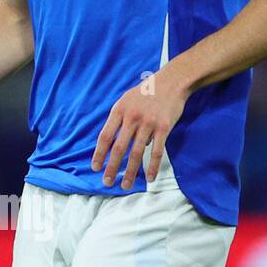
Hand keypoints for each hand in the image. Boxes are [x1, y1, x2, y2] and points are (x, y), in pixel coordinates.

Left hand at [91, 66, 188, 188]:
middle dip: (112, 167)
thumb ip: (120, 120)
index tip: (95, 168)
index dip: (99, 154)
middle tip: (106, 182)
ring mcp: (148, 123)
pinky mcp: (164, 128)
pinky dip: (152, 167)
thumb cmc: (147, 92)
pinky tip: (148, 178)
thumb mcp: (127, 100)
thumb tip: (118, 143)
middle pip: (119, 148)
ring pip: (137, 153)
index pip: (105, 136)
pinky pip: (156, 152)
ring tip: (125, 185)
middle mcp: (132, 117)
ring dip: (130, 172)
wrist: (172, 82)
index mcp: (119, 110)